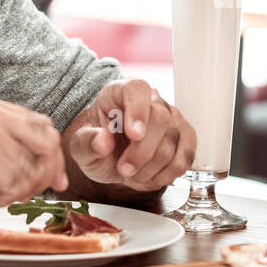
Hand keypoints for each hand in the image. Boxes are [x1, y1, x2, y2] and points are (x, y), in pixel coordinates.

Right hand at [0, 94, 67, 215]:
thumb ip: (2, 143)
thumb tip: (40, 165)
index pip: (41, 125)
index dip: (51, 155)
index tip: (54, 178)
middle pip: (48, 143)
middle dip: (45, 174)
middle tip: (24, 193)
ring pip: (33, 171)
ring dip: (14, 192)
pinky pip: (17, 187)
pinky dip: (0, 200)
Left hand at [66, 79, 195, 192]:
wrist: (112, 159)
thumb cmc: (98, 146)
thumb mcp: (81, 148)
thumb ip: (87, 143)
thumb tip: (102, 142)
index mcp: (121, 92)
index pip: (136, 89)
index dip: (138, 110)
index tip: (133, 134)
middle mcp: (151, 100)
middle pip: (160, 118)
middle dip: (142, 152)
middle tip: (124, 170)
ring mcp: (172, 118)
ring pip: (173, 141)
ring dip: (151, 168)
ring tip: (132, 175)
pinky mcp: (185, 137)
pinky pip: (183, 158)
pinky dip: (164, 175)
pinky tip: (148, 177)